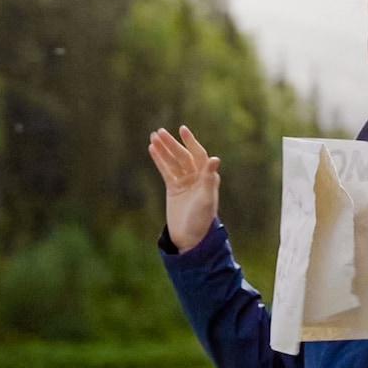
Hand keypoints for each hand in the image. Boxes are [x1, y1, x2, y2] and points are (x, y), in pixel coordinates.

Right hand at [148, 125, 220, 252]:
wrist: (190, 238)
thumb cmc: (201, 220)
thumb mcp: (207, 199)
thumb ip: (209, 179)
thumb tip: (215, 159)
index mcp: (207, 178)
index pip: (199, 155)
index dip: (191, 142)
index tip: (182, 129)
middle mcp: (197, 178)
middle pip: (183, 156)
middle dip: (172, 144)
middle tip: (159, 132)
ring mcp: (184, 182)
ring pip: (173, 161)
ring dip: (164, 149)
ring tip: (153, 136)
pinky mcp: (174, 189)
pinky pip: (166, 171)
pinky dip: (159, 160)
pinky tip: (152, 149)